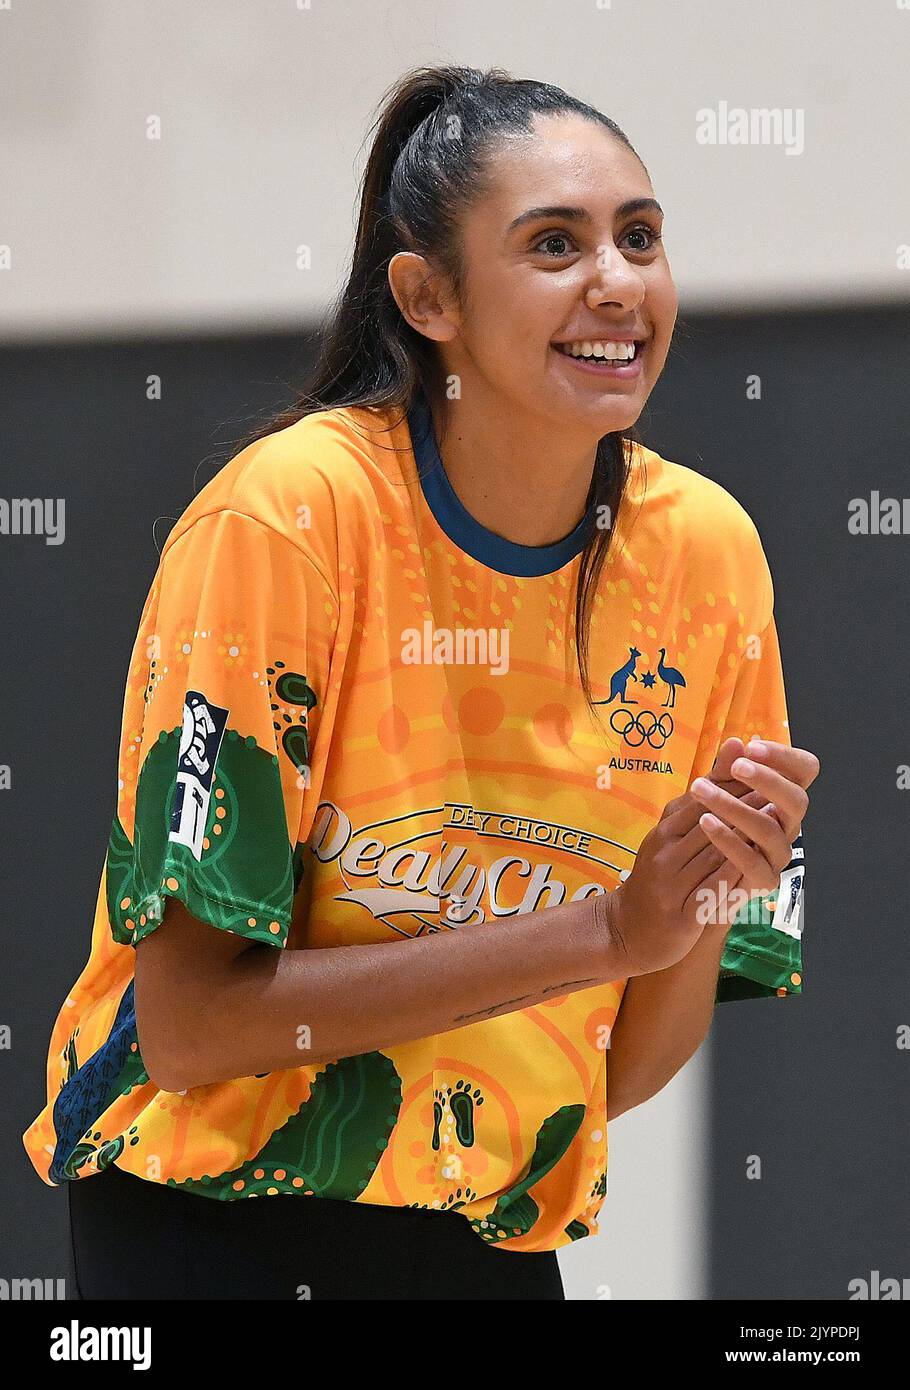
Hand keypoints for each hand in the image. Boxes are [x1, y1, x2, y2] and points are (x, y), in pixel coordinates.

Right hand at [602, 740, 769, 975]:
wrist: (628, 930)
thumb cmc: (658, 878)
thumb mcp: (670, 836)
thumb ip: (699, 802)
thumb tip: (730, 750)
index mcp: (663, 832)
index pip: (701, 801)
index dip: (732, 786)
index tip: (762, 772)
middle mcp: (664, 854)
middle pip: (709, 823)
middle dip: (744, 806)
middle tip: (776, 792)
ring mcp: (671, 885)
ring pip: (713, 855)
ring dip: (746, 837)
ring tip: (776, 824)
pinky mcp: (681, 915)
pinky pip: (713, 891)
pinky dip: (736, 876)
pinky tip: (759, 867)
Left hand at [689, 736, 819, 921]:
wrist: (695, 876)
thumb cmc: (713, 824)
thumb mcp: (715, 791)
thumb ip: (725, 770)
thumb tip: (735, 742)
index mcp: (783, 796)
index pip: (806, 770)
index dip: (785, 757)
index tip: (752, 747)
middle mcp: (788, 824)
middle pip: (798, 800)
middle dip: (768, 780)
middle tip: (736, 766)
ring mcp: (778, 853)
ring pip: (769, 829)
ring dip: (734, 806)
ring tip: (701, 790)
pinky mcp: (763, 880)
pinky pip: (751, 860)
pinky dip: (727, 839)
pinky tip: (705, 821)